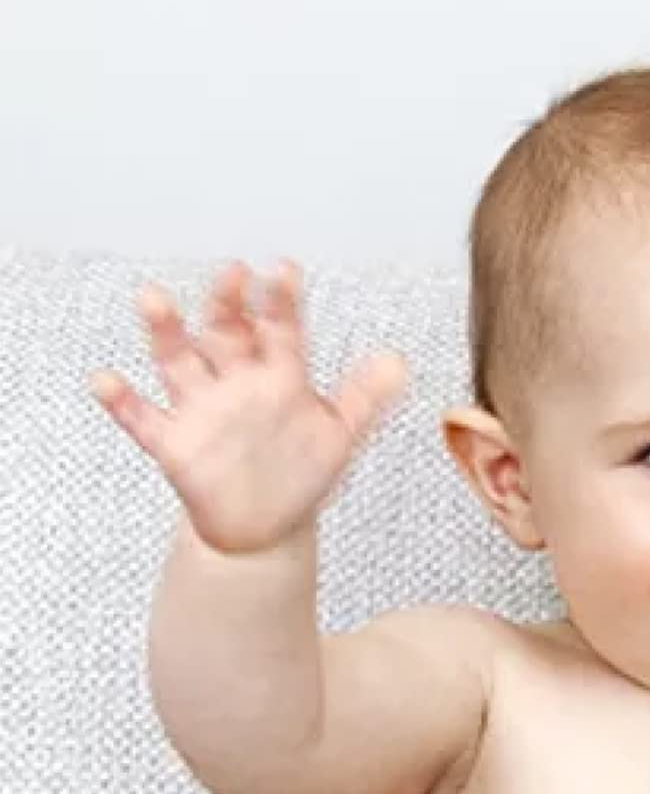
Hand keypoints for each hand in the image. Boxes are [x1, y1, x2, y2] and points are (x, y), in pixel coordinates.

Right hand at [91, 262, 405, 554]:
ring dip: (165, 331)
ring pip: (178, 362)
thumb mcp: (339, 434)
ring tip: (153, 298)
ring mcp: (201, 408)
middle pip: (226, 333)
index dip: (281, 302)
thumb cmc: (300, 470)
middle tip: (232, 272)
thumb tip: (399, 361)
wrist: (265, 523)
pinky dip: (122, 401)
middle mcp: (234, 381)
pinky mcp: (173, 442)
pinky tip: (106, 380)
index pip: (280, 330)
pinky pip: (142, 419)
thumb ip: (365, 398)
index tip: (283, 270)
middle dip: (227, 304)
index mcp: (278, 375)